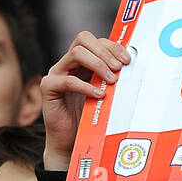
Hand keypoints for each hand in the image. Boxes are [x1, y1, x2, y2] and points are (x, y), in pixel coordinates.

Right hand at [41, 31, 131, 170]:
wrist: (70, 141)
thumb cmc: (87, 118)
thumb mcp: (105, 94)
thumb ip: (111, 79)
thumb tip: (132, 68)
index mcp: (80, 62)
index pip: (95, 41)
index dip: (112, 46)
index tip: (127, 60)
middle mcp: (66, 64)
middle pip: (83, 39)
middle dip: (105, 51)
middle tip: (119, 68)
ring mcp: (56, 74)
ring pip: (76, 53)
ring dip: (98, 64)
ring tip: (111, 81)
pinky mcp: (49, 88)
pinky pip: (67, 80)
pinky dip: (86, 86)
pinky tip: (99, 95)